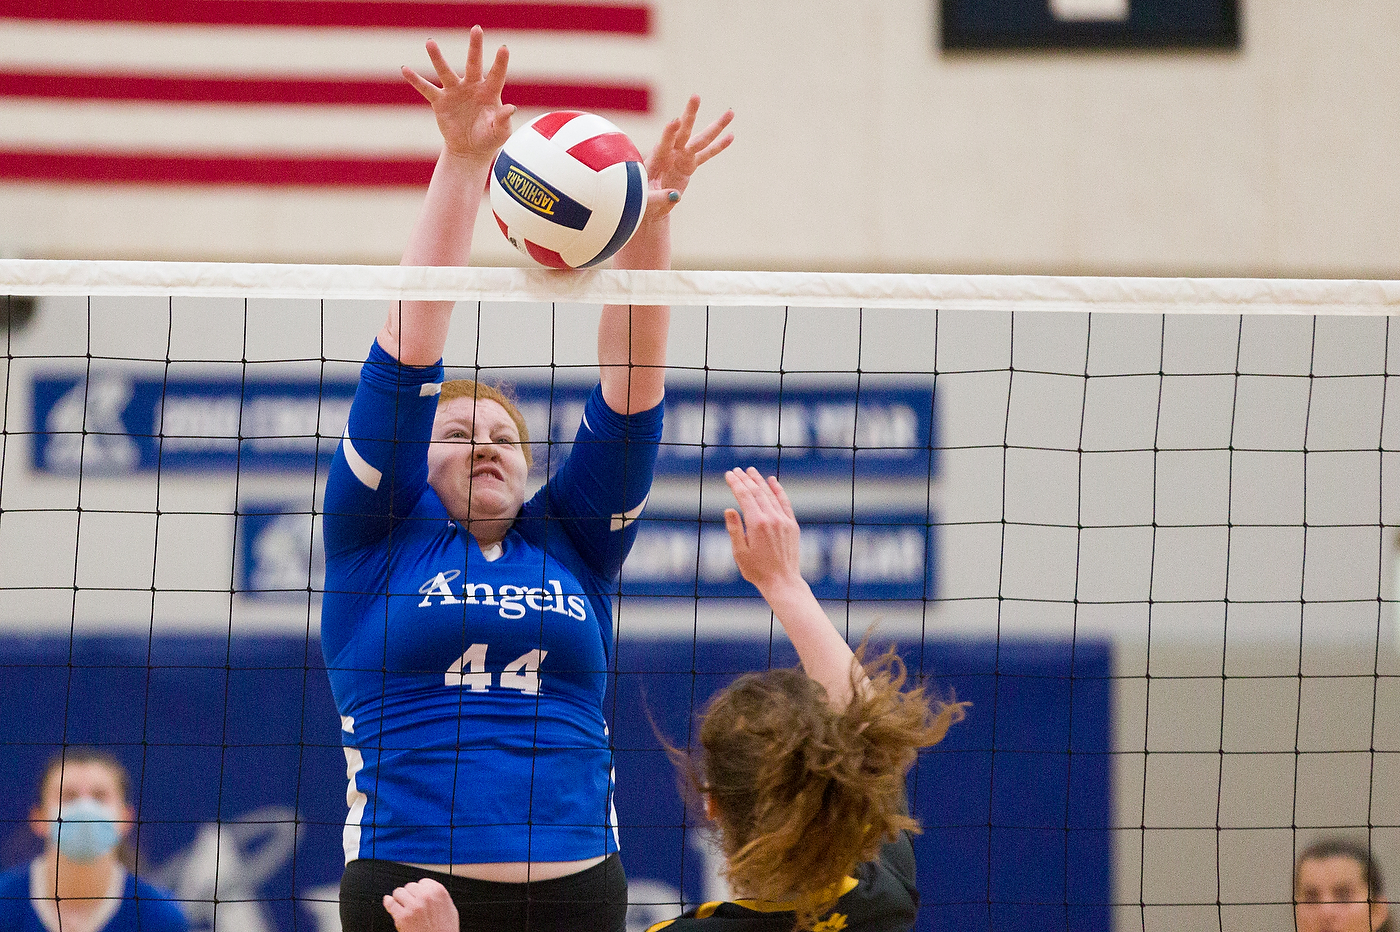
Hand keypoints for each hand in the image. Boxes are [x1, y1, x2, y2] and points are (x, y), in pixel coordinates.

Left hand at [382, 878, 457, 931]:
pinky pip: (390, 903)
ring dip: (400, 898)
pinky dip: (388, 902)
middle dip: (410, 894)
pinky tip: (390, 902)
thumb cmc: (445, 930)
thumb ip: (439, 897)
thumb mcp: (450, 909)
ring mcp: (413, 906)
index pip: (422, 882)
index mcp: (438, 892)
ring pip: (399, 892)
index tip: (418, 896)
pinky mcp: (403, 917)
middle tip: (412, 903)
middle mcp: (425, 896)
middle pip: (410, 886)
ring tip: (403, 905)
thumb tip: (430, 890)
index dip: (420, 890)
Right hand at [402, 28, 515, 161]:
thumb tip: (511, 108)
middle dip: (475, 47)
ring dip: (437, 58)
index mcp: (489, 92)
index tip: (503, 47)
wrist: (469, 150)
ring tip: (430, 42)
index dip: (500, 62)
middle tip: (477, 29)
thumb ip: (504, 120)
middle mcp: (472, 86)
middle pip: (473, 63)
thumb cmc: (488, 138)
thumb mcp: (500, 132)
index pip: (496, 75)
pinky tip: (405, 70)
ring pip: (445, 71)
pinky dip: (416, 80)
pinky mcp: (440, 101)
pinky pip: (426, 89)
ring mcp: (455, 91)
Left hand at [639, 96, 734, 220]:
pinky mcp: (689, 164)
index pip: (664, 143)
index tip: (676, 120)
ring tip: (730, 113)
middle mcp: (670, 153)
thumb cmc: (641, 200)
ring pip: (701, 140)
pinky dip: (718, 146)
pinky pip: (706, 154)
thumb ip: (660, 198)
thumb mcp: (647, 201)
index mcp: (656, 159)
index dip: (669, 132)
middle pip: (683, 132)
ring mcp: (681, 157)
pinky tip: (731, 136)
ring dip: (715, 127)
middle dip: (690, 115)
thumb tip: (676, 196)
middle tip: (696, 96)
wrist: (646, 203)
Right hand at [723, 467, 803, 592]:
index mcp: (757, 524)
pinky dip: (778, 490)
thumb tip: (729, 509)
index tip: (729, 475)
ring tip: (751, 471)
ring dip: (760, 481)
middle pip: (757, 492)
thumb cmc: (757, 570)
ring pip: (770, 495)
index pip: (744, 496)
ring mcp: (784, 521)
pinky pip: (785, 503)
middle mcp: (772, 518)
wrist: (782, 582)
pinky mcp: (792, 525)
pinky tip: (772, 481)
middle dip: (745, 479)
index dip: (736, 484)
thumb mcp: (739, 552)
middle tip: (736, 470)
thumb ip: (734, 529)